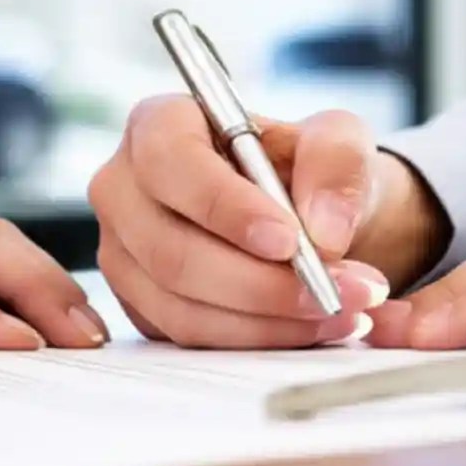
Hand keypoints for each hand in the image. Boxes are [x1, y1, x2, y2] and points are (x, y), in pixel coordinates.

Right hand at [89, 96, 449, 348]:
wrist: (306, 216)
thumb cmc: (307, 167)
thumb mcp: (338, 140)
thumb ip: (337, 164)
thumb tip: (323, 233)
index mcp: (158, 127)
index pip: (170, 162)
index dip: (226, 206)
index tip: (288, 240)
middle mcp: (125, 191)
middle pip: (172, 251)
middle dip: (261, 283)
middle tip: (334, 290)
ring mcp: (125, 255)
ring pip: (182, 306)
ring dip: (268, 320)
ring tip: (340, 310)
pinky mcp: (143, 306)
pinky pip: (192, 337)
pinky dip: (258, 338)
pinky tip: (311, 326)